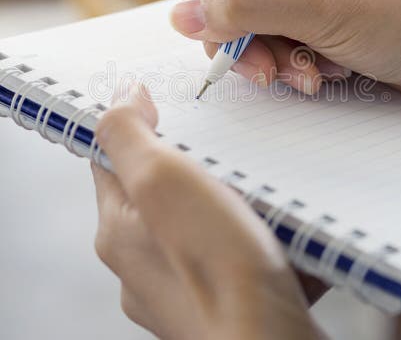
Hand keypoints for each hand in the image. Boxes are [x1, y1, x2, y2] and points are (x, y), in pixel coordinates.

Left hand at [92, 83, 326, 339]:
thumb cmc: (218, 271)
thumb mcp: (162, 180)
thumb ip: (132, 134)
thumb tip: (121, 96)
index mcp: (119, 232)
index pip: (112, 161)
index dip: (135, 126)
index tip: (167, 102)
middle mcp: (144, 267)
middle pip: (163, 194)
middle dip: (196, 166)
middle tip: (231, 148)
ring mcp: (186, 292)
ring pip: (208, 225)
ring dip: (237, 202)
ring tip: (268, 190)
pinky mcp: (230, 305)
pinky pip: (245, 256)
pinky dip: (265, 238)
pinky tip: (288, 231)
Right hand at [171, 0, 400, 132]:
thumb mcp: (323, 9)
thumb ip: (246, 8)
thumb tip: (181, 16)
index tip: (245, 11)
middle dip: (239, 29)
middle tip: (268, 64)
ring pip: (235, 17)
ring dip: (261, 53)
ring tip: (303, 73)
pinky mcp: (303, 19)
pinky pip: (261, 40)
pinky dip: (280, 63)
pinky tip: (316, 75)